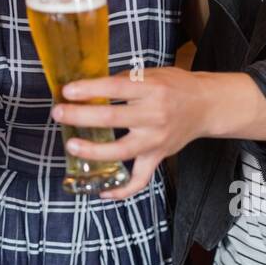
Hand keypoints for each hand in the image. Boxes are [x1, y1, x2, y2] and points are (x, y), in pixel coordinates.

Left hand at [52, 67, 208, 199]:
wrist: (206, 105)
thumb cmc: (175, 86)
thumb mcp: (152, 73)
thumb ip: (124, 81)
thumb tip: (89, 87)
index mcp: (151, 89)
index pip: (115, 88)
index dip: (89, 89)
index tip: (67, 91)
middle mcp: (154, 115)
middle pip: (112, 118)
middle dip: (80, 116)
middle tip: (59, 113)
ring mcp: (156, 140)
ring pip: (121, 151)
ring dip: (93, 151)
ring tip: (72, 146)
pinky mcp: (158, 157)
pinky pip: (140, 179)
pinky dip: (122, 190)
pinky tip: (102, 191)